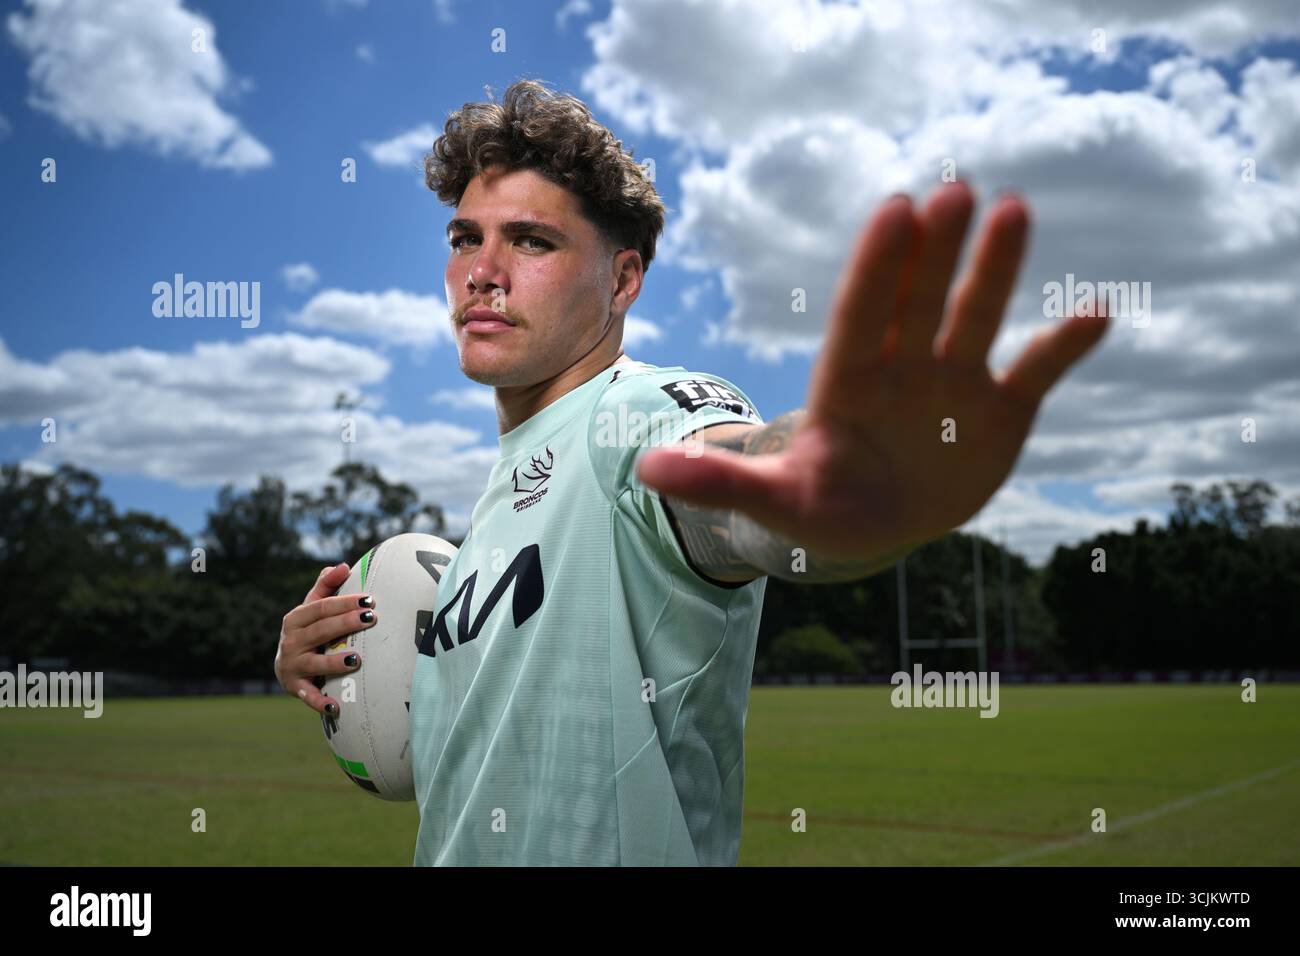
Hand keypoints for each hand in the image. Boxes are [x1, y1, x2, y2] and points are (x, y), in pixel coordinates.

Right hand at [274, 563, 375, 715]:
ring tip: (356, 659)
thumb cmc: (309, 630)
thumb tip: (343, 565)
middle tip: (371, 619)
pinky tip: (336, 707)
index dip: (345, 603)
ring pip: (316, 663)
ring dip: (335, 663)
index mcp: (296, 618)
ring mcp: (292, 665)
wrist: (287, 665)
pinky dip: (320, 702)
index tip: (369, 600)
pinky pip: (308, 696)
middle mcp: (291, 641)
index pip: (321, 607)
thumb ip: (326, 586)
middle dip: (346, 624)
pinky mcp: (295, 687)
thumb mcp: (312, 607)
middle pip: (321, 631)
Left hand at [636, 182, 1109, 559]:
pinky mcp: (999, 410)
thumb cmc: (818, 506)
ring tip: (1012, 211)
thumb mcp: (773, 502)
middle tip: (953, 191)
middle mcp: (901, 368)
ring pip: (975, 318)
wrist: (873, 525)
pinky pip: (1035, 373)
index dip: (877, 270)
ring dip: (995, 271)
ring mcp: (953, 383)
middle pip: (918, 301)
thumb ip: (719, 483)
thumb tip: (646, 470)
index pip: (860, 315)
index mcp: (846, 383)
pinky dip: (1062, 349)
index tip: (893, 213)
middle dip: (934, 253)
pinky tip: (1093, 314)